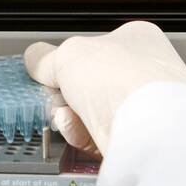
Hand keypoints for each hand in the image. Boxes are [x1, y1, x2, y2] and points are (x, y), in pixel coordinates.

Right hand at [25, 21, 185, 157]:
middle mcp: (145, 76)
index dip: (68, 60)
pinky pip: (96, 138)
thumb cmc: (128, 81)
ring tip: (64, 115)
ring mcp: (142, 111)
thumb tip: (35, 60)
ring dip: (69, 115)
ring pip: (90, 114)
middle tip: (53, 94)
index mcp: (139, 42)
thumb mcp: (70, 55)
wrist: (151, 130)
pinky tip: (76, 131)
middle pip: (90, 85)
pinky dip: (80, 136)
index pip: (96, 47)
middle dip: (66, 93)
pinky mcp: (135, 143)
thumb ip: (47, 58)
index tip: (48, 70)